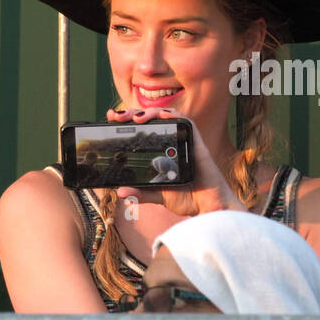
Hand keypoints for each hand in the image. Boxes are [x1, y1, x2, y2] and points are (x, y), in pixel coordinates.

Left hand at [105, 108, 247, 220]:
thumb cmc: (188, 199)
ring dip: (150, 112)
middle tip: (116, 117)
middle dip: (133, 114)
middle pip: (152, 121)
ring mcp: (184, 141)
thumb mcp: (158, 196)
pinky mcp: (196, 142)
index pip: (143, 132)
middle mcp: (172, 144)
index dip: (128, 123)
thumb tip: (121, 192)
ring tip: (135, 117)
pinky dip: (172, 115)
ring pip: (167, 116)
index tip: (111, 120)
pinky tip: (160, 115)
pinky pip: (185, 121)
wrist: (208, 207)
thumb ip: (141, 193)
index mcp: (162, 153)